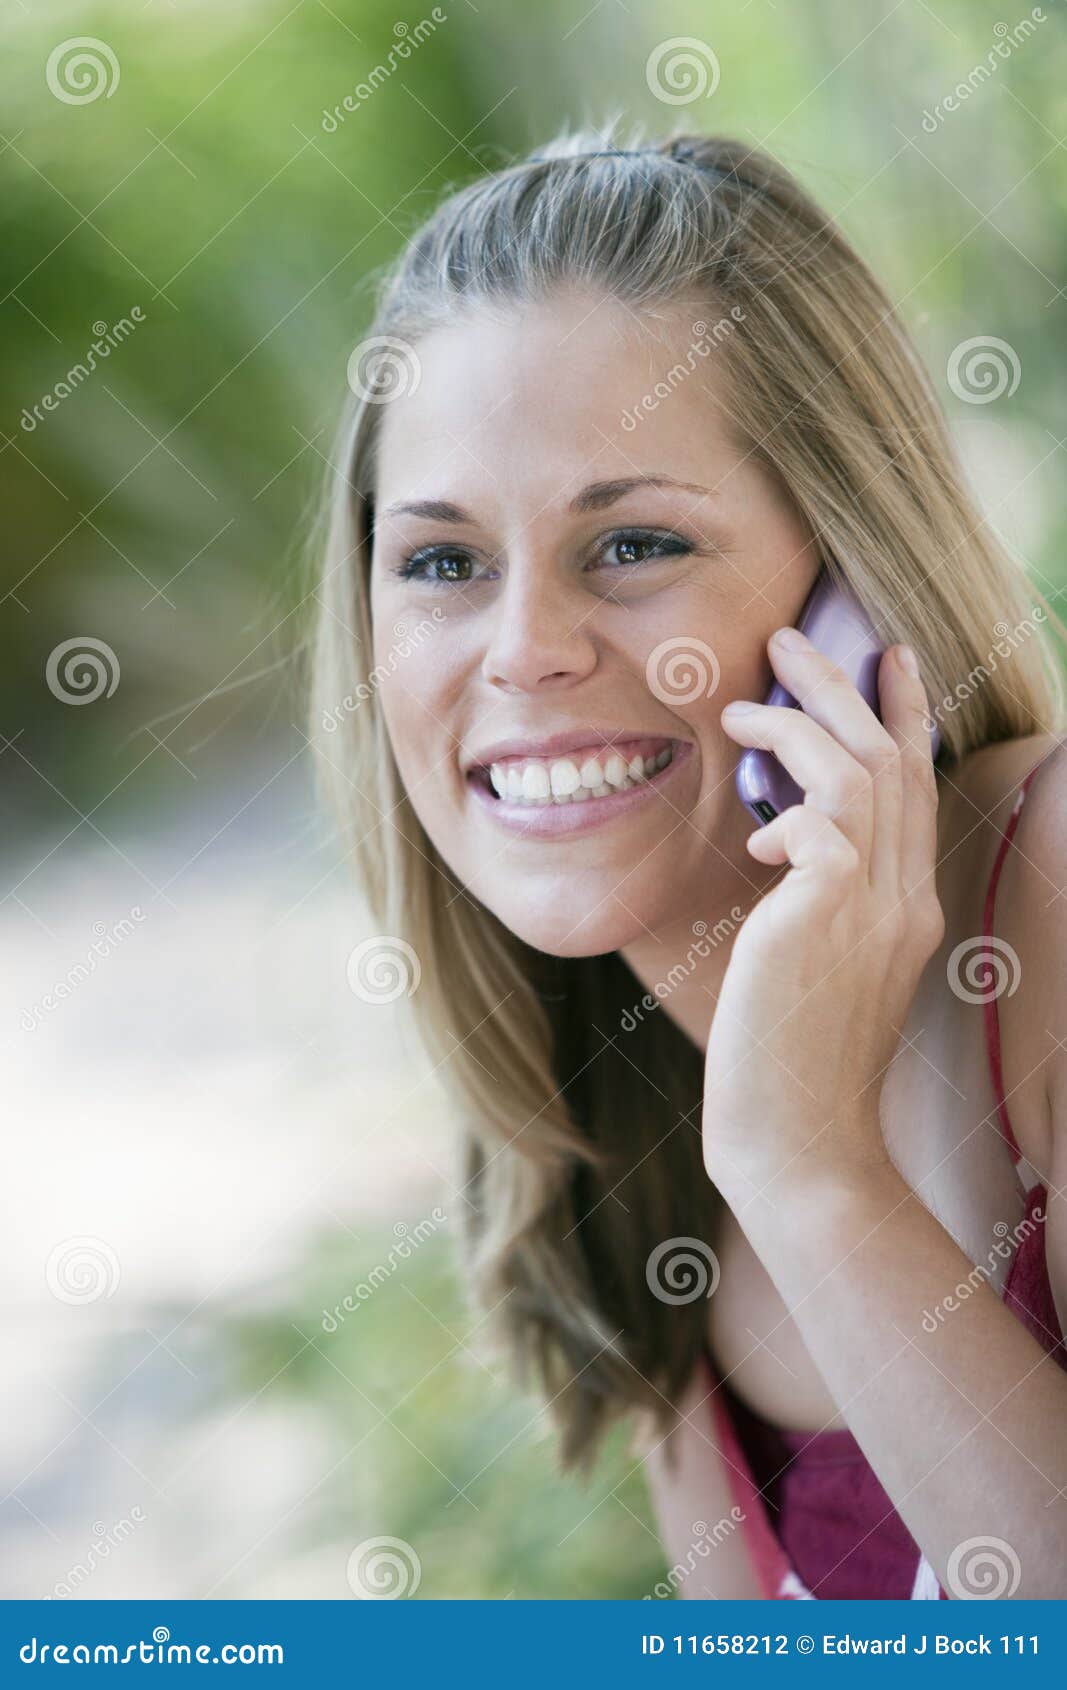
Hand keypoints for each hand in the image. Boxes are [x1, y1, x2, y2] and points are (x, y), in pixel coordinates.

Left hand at [704, 625, 944, 1203]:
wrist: (798, 1145)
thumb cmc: (789, 1067)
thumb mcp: (817, 971)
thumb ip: (819, 904)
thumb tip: (784, 847)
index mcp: (906, 911)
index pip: (914, 788)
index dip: (902, 716)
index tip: (886, 659)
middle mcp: (905, 901)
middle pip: (891, 761)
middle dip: (843, 688)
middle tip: (791, 637)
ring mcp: (875, 909)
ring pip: (859, 774)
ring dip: (798, 725)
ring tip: (743, 705)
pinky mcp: (827, 915)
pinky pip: (823, 822)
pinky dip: (786, 807)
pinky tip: (755, 837)